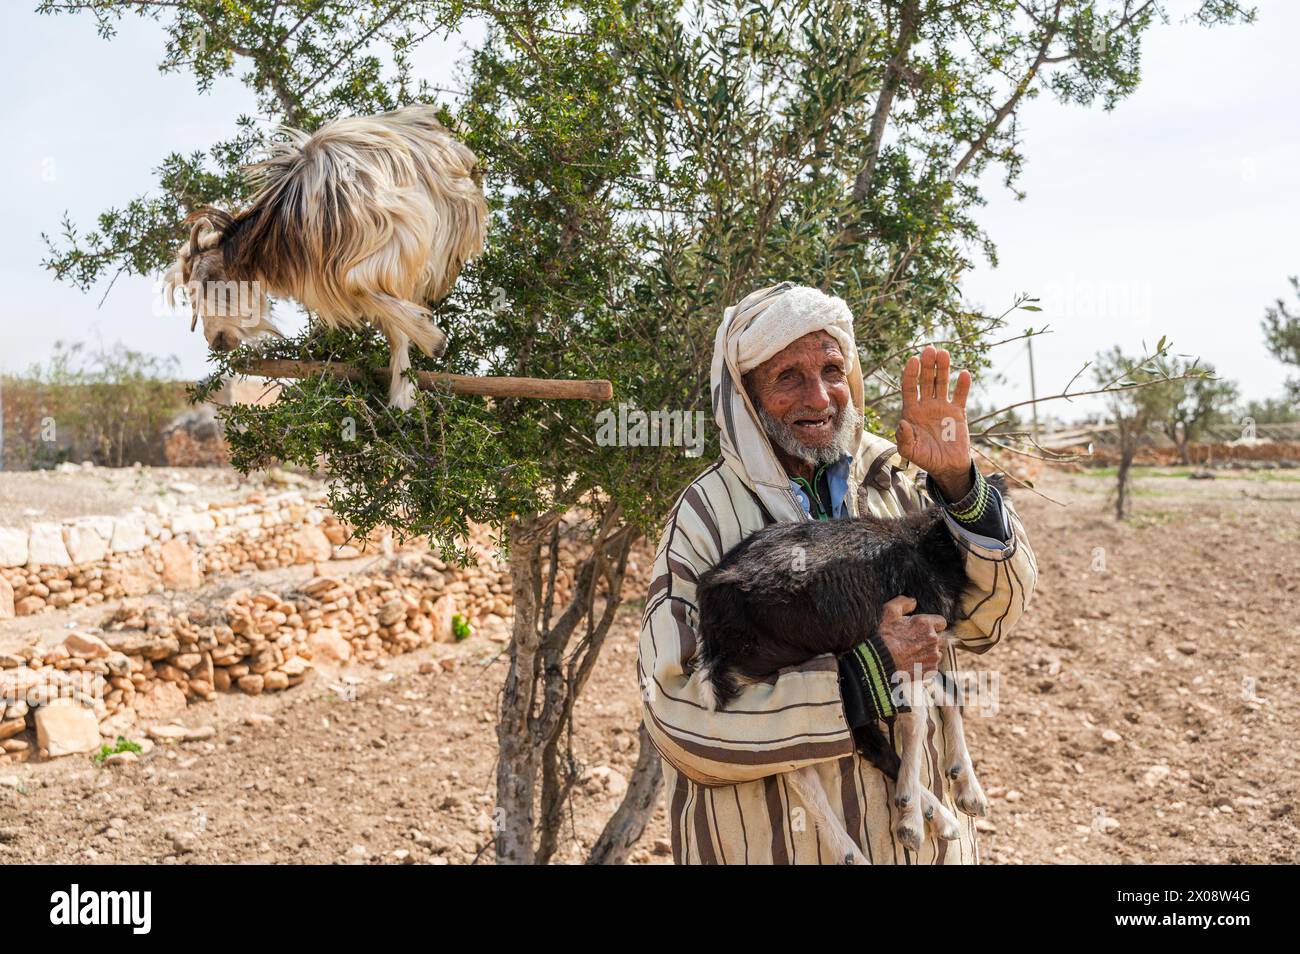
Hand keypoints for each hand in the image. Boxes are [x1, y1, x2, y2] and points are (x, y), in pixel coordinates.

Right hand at [876, 595, 946, 674]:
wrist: (878, 662)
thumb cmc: (883, 637)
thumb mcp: (888, 612)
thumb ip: (903, 602)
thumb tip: (913, 602)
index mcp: (926, 624)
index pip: (942, 622)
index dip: (934, 625)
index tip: (925, 628)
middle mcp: (933, 640)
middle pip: (943, 639)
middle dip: (934, 640)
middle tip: (919, 642)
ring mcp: (933, 656)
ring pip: (938, 653)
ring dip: (930, 653)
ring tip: (915, 654)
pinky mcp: (931, 670)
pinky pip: (933, 666)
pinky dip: (926, 665)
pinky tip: (914, 664)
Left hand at [896, 345, 973, 498]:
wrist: (946, 467)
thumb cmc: (924, 458)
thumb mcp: (910, 451)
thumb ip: (904, 438)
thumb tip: (902, 424)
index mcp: (912, 411)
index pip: (909, 388)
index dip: (910, 374)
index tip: (912, 360)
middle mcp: (926, 405)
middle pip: (926, 381)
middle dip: (927, 365)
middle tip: (929, 349)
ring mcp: (942, 407)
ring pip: (942, 383)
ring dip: (943, 369)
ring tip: (943, 353)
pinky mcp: (958, 412)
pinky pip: (960, 396)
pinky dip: (962, 386)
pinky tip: (964, 374)